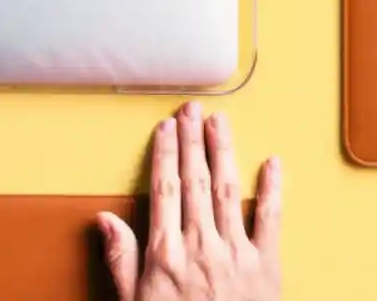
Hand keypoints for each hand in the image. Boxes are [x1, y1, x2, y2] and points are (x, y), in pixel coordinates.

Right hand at [98, 102, 282, 300]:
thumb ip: (121, 260)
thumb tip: (104, 219)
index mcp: (165, 253)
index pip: (165, 188)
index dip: (165, 153)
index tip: (165, 128)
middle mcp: (201, 246)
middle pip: (195, 180)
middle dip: (192, 140)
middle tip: (191, 109)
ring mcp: (236, 254)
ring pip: (228, 190)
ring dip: (224, 151)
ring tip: (220, 122)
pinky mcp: (267, 267)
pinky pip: (271, 219)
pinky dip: (273, 188)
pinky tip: (272, 162)